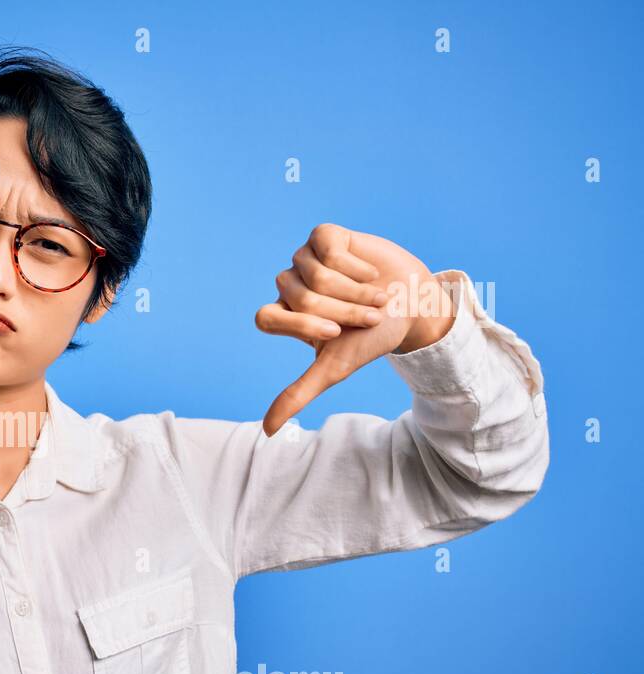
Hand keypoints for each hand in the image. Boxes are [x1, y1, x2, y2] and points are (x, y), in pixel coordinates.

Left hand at [255, 223, 456, 435]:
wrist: (412, 306)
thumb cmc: (371, 338)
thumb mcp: (335, 368)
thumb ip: (298, 393)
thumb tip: (267, 432)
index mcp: (283, 316)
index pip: (265, 318)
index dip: (300, 325)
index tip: (335, 333)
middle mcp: (289, 286)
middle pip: (299, 299)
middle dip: (341, 312)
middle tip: (368, 317)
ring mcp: (304, 259)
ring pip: (315, 274)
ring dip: (353, 291)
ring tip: (374, 297)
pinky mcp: (324, 236)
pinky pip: (328, 248)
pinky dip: (355, 266)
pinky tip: (369, 273)